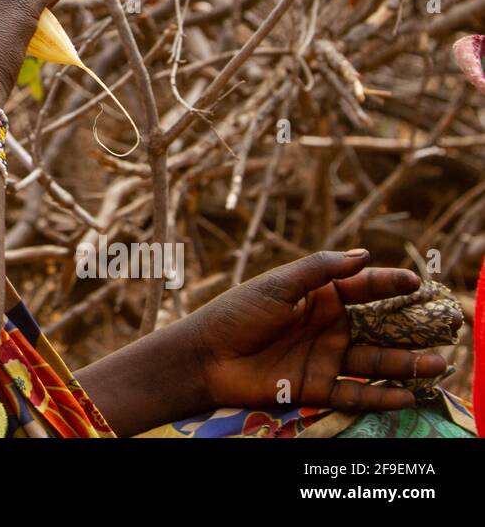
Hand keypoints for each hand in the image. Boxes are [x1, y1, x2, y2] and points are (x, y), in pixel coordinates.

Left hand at [188, 250, 449, 412]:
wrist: (206, 356)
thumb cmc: (237, 313)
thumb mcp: (278, 285)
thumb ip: (320, 270)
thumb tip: (365, 255)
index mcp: (319, 296)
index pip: (364, 287)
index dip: (391, 284)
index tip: (417, 282)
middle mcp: (329, 326)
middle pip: (379, 328)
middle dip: (412, 328)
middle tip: (445, 327)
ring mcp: (325, 358)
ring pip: (375, 362)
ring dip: (407, 364)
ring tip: (438, 363)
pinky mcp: (316, 388)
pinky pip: (355, 394)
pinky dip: (381, 396)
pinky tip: (405, 395)